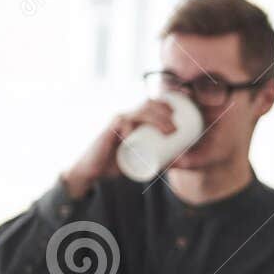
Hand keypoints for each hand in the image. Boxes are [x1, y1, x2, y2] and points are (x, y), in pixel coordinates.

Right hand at [62, 99, 176, 197]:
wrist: (93, 169)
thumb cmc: (116, 163)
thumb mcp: (140, 159)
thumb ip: (156, 158)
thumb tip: (178, 162)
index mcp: (134, 118)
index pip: (151, 104)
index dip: (167, 104)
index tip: (179, 116)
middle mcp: (126, 115)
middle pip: (149, 104)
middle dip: (166, 112)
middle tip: (177, 128)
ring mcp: (118, 121)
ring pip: (140, 112)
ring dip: (157, 119)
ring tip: (170, 131)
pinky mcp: (110, 129)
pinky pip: (123, 122)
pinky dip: (133, 127)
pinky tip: (144, 131)